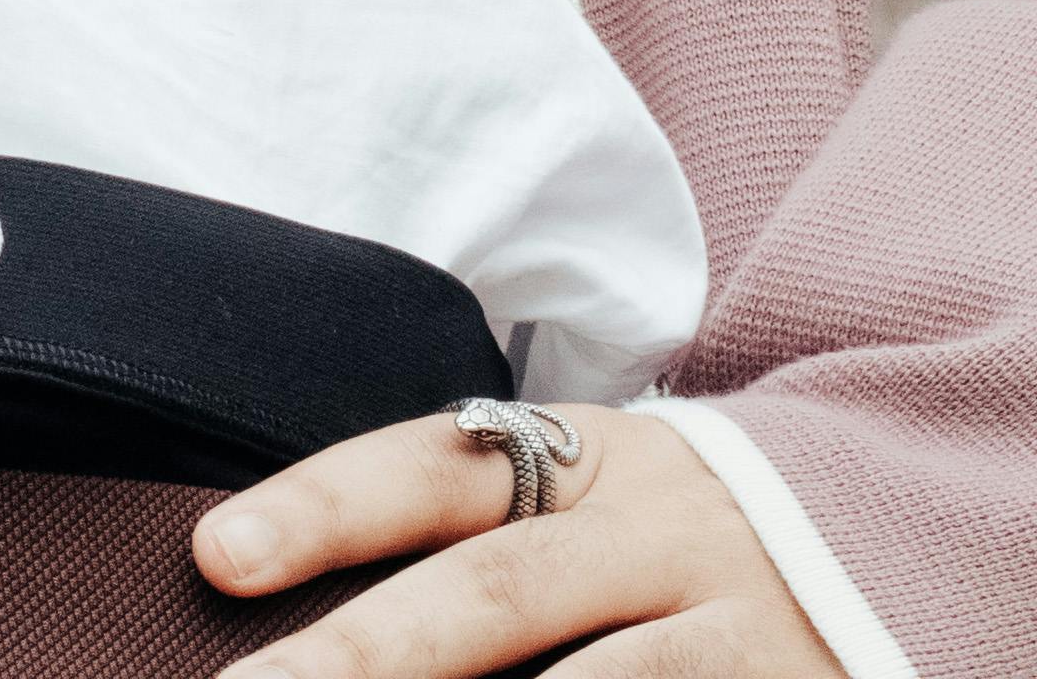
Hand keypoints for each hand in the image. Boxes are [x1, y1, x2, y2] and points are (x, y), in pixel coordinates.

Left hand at [198, 402, 838, 673]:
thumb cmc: (686, 548)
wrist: (902, 559)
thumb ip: (477, 534)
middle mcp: (653, 531)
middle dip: (360, 659)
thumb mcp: (592, 506)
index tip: (215, 556)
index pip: (428, 468)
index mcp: (584, 458)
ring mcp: (728, 629)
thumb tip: (278, 592)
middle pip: (485, 595)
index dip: (321, 507)